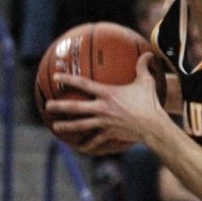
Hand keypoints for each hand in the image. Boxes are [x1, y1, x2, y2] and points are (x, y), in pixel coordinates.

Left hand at [46, 54, 167, 153]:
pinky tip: (79, 147)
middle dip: (60, 106)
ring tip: (55, 126)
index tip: (56, 76)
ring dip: (67, 126)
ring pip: (81, 125)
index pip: (84, 84)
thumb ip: (143, 66)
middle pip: (76, 108)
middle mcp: (102, 108)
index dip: (69, 80)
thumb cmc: (150, 102)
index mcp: (108, 94)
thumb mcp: (147, 81)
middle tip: (47, 106)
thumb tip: (148, 53)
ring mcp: (104, 122)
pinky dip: (87, 144)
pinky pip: (95, 140)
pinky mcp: (109, 134)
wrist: (153, 126)